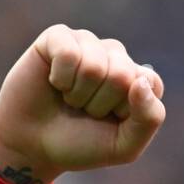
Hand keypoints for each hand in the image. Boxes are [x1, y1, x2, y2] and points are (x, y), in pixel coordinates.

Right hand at [0, 25, 166, 183]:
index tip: (112, 120)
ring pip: (95, 66)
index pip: (151, 84)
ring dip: (78, 94)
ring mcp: (88, 44)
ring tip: (69, 99)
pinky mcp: (59, 37)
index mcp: (139, 80)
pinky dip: (60, 78)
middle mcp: (117, 57)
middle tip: (85, 110)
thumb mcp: (124, 146)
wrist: (32, 145)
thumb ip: (149, 118)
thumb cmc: (81, 144)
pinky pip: (68, 53)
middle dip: (100, 104)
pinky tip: (55, 82)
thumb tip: (141, 81)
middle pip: (123, 75)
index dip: (128, 110)